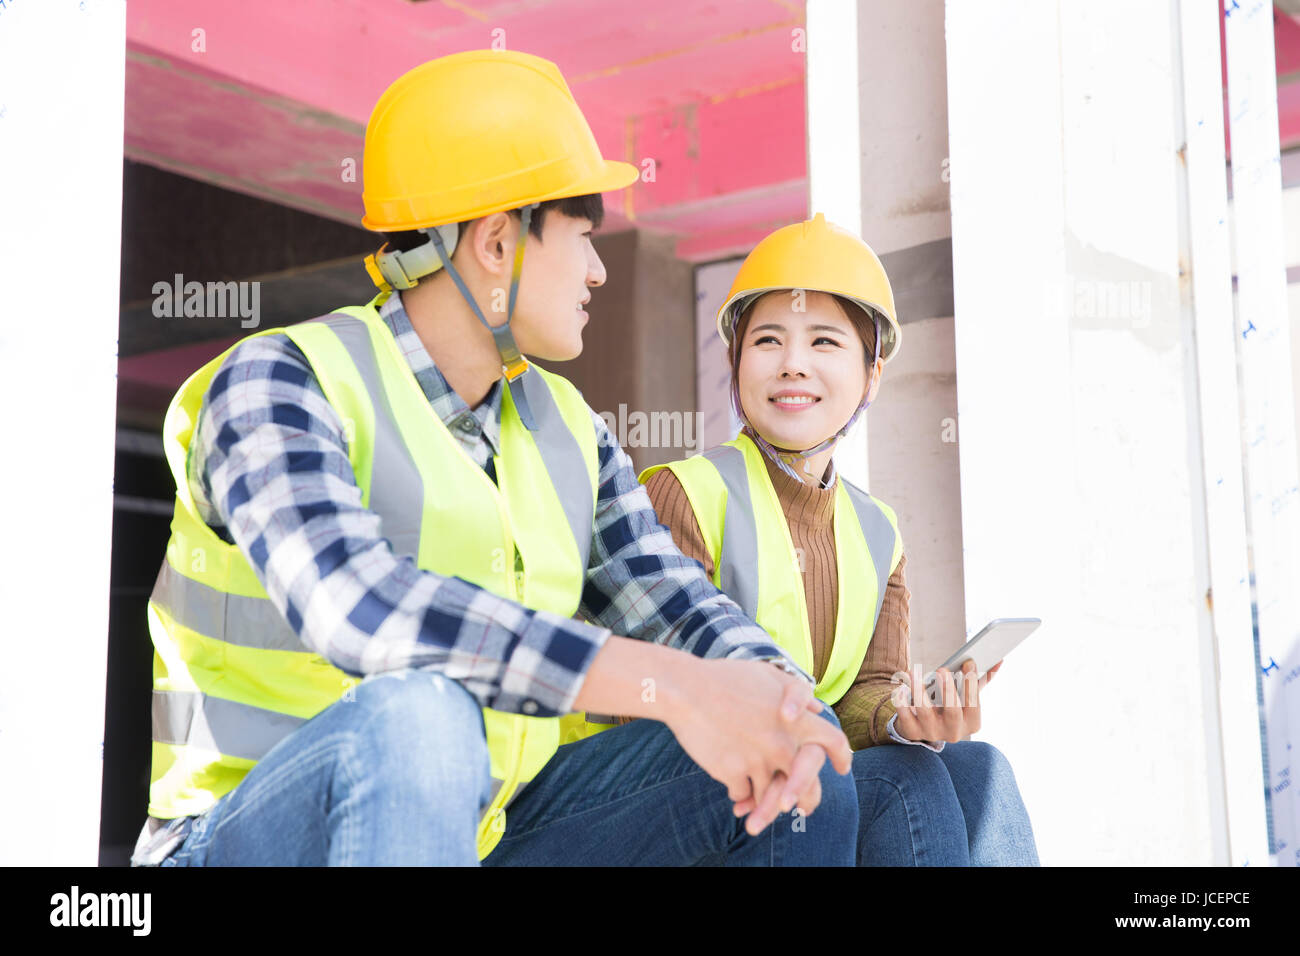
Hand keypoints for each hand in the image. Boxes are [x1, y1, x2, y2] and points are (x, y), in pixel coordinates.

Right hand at [730, 678, 833, 832]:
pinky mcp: (733, 774)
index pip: (833, 742)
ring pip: (771, 795)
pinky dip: (739, 794)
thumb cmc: (725, 678)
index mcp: (796, 720)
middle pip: (807, 785)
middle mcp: (783, 744)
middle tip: (800, 805)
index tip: (842, 768)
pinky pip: (742, 795)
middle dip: (805, 798)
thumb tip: (817, 706)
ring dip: (764, 798)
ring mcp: (758, 762)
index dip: (842, 757)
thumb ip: (795, 691)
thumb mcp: (766, 675)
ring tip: (753, 796)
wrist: (686, 689)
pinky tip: (730, 783)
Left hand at [892, 659, 996, 744]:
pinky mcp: (911, 731)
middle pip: (953, 713)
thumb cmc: (950, 706)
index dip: (972, 685)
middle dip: (949, 691)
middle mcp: (953, 732)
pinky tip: (900, 688)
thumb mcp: (966, 697)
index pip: (974, 705)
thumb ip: (981, 680)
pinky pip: (905, 717)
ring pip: (926, 713)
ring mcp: (931, 733)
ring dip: (919, 692)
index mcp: (971, 723)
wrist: (924, 726)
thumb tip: (998, 660)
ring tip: (913, 672)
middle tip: (943, 670)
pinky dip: (901, 703)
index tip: (968, 663)